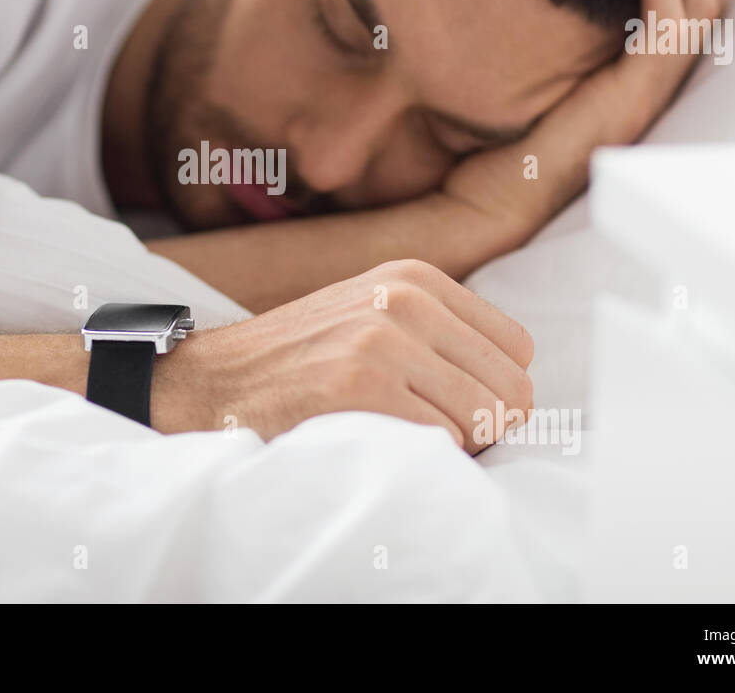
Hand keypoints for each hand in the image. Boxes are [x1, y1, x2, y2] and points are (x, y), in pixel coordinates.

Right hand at [151, 259, 533, 449]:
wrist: (211, 382)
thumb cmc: (300, 363)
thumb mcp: (372, 314)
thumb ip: (442, 333)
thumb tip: (523, 390)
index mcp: (415, 278)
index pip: (520, 350)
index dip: (491, 389)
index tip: (448, 402)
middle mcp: (405, 298)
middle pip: (513, 390)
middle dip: (480, 423)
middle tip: (424, 427)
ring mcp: (382, 339)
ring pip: (484, 420)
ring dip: (448, 443)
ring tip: (394, 430)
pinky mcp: (360, 384)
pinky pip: (441, 441)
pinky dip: (418, 457)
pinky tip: (373, 439)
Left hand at [440, 0, 727, 247]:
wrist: (483, 201)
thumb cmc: (497, 145)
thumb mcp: (530, 75)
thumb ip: (548, 36)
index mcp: (634, 80)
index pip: (686, 5)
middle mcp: (650, 86)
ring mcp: (645, 95)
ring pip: (697, 4)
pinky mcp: (628, 99)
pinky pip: (663, 27)